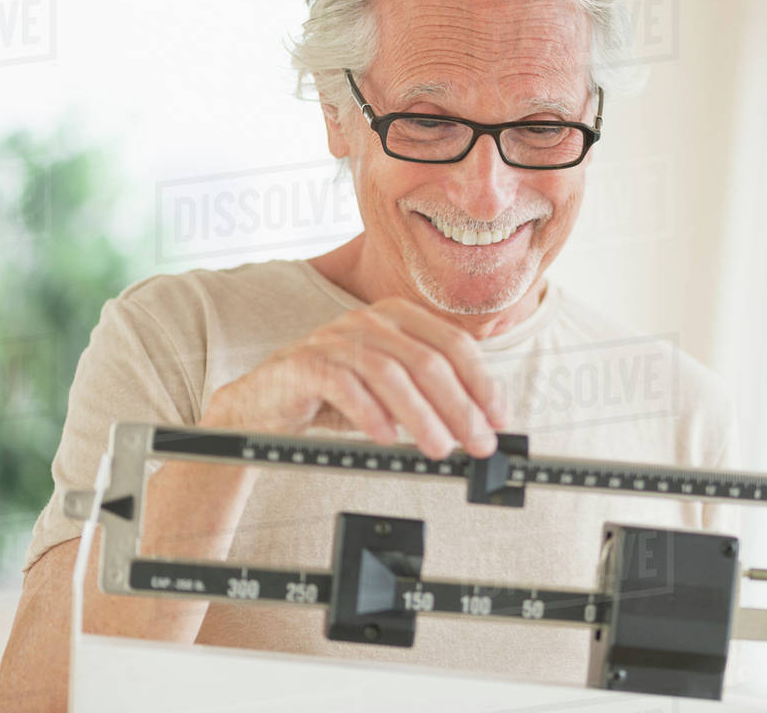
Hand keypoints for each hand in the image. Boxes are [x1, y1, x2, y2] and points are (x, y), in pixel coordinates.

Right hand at [198, 297, 507, 458]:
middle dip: (460, 406)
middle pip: (427, 361)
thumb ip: (431, 398)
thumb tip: (481, 426)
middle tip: (478, 442)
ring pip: (391, 374)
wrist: (265, 404)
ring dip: (421, 415)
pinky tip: (386, 437)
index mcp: (399, 318)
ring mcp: (334, 338)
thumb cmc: (336, 396)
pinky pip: (344, 385)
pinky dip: (370, 412)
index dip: (482, 382)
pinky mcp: (304, 363)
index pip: (454, 344)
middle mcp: (369, 320)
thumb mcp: (392, 392)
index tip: (500, 419)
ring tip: (440, 448)